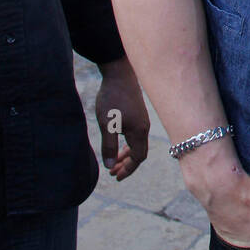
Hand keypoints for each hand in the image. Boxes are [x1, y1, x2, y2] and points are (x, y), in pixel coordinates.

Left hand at [95, 56, 149, 179]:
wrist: (119, 73)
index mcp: (139, 132)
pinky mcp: (138, 113)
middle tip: (112, 172)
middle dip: (126, 164)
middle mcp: (144, 127)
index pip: (138, 158)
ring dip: (125, 154)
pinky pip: (135, 135)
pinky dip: (127, 144)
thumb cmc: (112, 98)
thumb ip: (109, 145)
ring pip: (136, 143)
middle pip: (139, 152)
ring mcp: (142, 120)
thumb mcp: (106, 124)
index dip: (128, 169)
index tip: (115, 176)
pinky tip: (117, 142)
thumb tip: (109, 165)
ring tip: (113, 161)